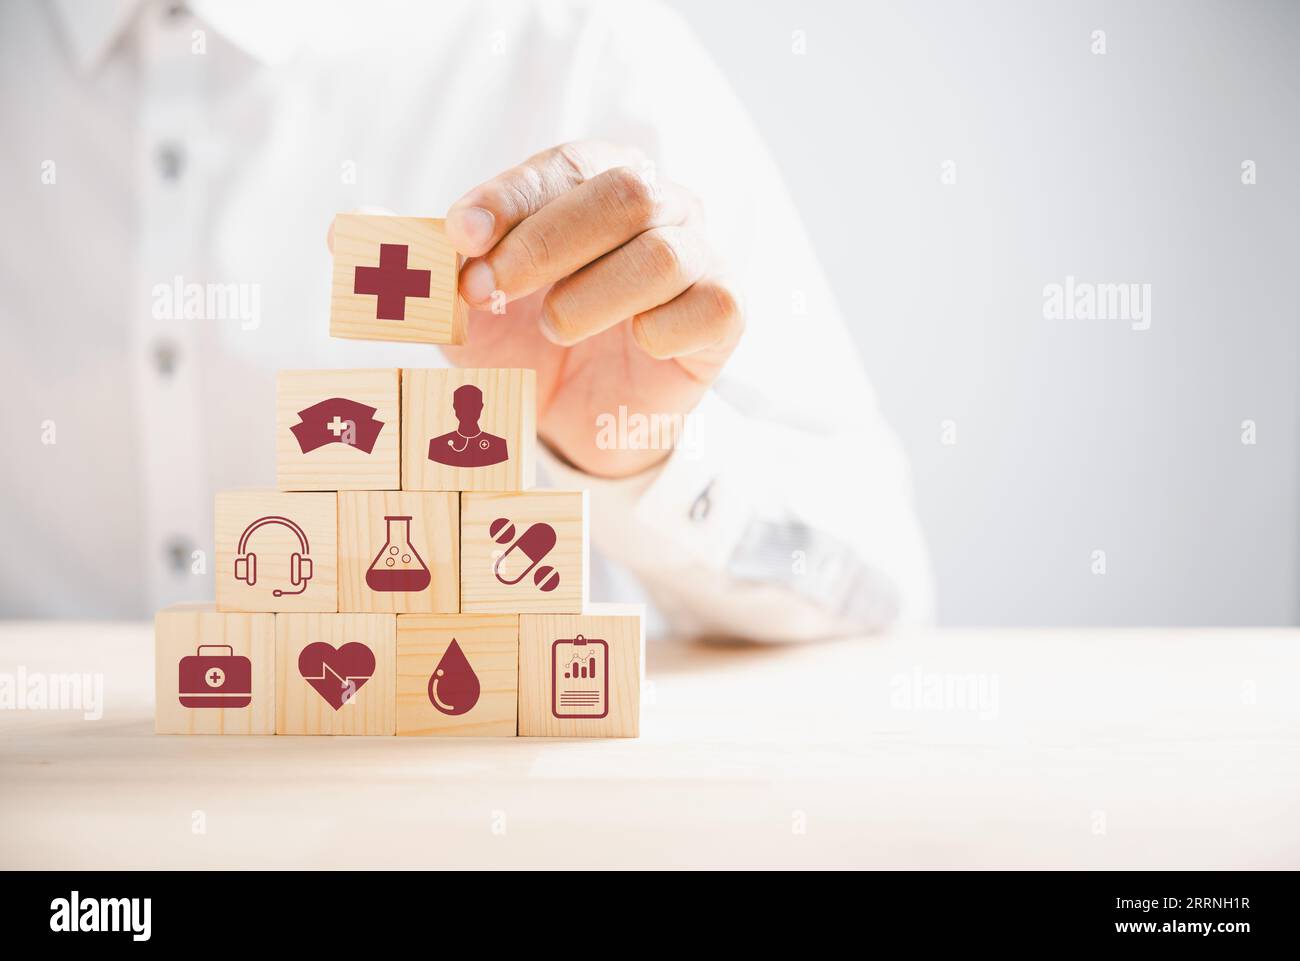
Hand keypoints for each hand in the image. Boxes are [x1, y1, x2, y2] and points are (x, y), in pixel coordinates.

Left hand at [441, 140, 743, 477]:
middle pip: (623, 193)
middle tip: (490, 290)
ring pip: (662, 253)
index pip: (560, 168)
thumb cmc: (523, 341)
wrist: (575, 417)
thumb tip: (340, 232)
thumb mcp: (460, 306)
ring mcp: (698, 257)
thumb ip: (412, 266)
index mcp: (594, 180)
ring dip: (594, 296)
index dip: (509, 201)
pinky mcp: (723, 315)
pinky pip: (709, 306)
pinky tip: (633, 347)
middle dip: (545, 244)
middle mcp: (658, 205)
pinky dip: (660, 330)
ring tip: (555, 327)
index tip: (460, 237)